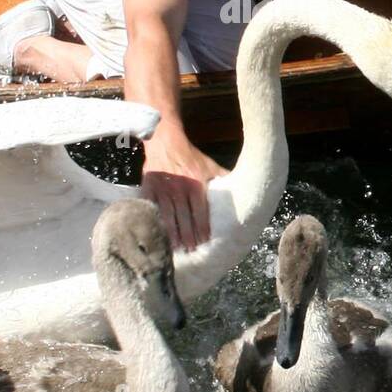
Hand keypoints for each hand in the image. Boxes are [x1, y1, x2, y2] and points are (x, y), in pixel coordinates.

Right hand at [141, 126, 227, 251]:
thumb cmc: (189, 155)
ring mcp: (162, 190)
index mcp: (196, 184)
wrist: (164, 140)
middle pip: (184, 219)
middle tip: (192, 252)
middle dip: (188, 237)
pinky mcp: (149, 189)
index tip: (205, 242)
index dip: (203, 228)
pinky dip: (154, 222)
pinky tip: (157, 234)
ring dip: (173, 235)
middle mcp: (179, 189)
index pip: (200, 212)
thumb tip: (242, 187)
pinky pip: (151, 210)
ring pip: (168, 217)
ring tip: (177, 249)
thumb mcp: (208, 164)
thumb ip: (222, 177)